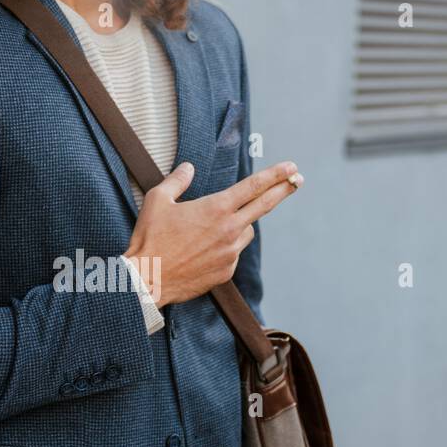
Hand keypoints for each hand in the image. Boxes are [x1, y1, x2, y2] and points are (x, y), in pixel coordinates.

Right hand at [124, 159, 302, 306]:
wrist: (148, 279)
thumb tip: (188, 168)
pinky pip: (233, 253)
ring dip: (241, 224)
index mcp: (215, 208)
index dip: (275, 174)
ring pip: (246, 231)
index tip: (291, 167)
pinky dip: (226, 247)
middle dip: (284, 189)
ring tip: (214, 227)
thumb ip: (177, 181)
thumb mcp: (157, 200)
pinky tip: (204, 250)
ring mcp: (230, 252)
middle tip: (299, 179)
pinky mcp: (226, 271)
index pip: (253, 186)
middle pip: (265, 205)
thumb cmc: (150, 239)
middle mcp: (228, 229)